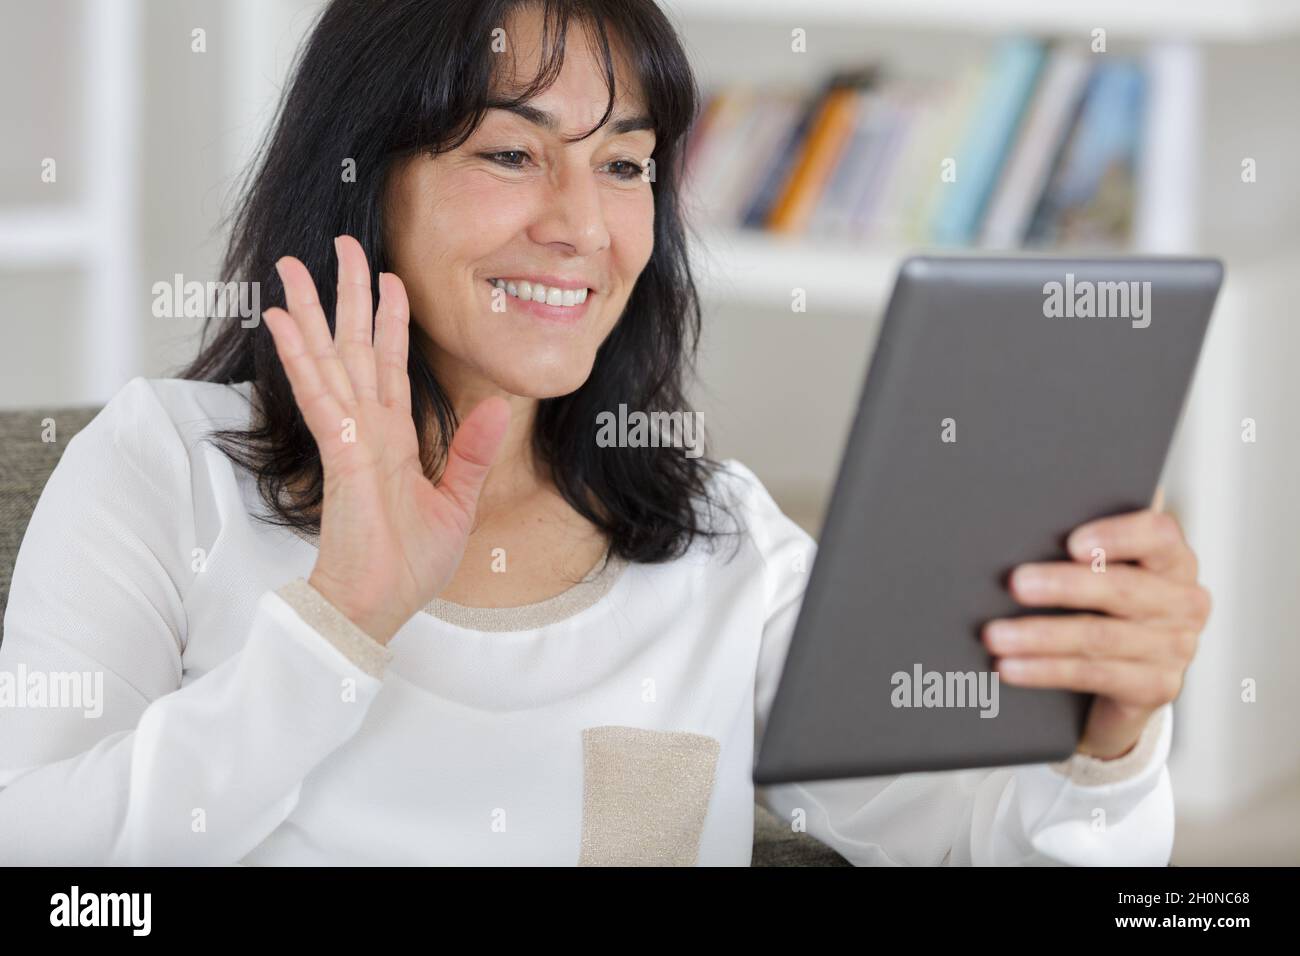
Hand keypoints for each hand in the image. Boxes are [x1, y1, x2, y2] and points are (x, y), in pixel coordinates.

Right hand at [262, 234, 509, 643]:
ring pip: (329, 359)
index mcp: (394, 440)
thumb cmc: (409, 565)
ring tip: (295, 265)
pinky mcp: (339, 454)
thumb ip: (471, 453)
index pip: (389, 367)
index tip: (389, 280)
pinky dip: (299, 357)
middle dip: (348, 297)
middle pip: (354, 348)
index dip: (388, 322)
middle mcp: (367, 430)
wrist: (380, 606)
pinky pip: (318, 395)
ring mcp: (349, 439)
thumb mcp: (456, 503)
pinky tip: (281, 320)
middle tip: (340, 246)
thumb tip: (496, 405)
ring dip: (312, 312)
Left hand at [981, 494, 1209, 759]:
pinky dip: (1045, 670)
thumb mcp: (1103, 573)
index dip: (1118, 537)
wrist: (1127, 676)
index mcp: (1173, 560)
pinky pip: (1093, 675)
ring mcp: (1175, 648)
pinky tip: (1011, 667)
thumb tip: (1020, 536)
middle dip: (1063, 585)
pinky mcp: (1156, 686)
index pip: (1158, 536)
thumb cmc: (1105, 606)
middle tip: (1015, 583)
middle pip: (1121, 589)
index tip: (1073, 542)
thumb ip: (1081, 552)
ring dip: (1040, 635)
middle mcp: (1183, 602)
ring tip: (996, 635)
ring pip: (1099, 637)